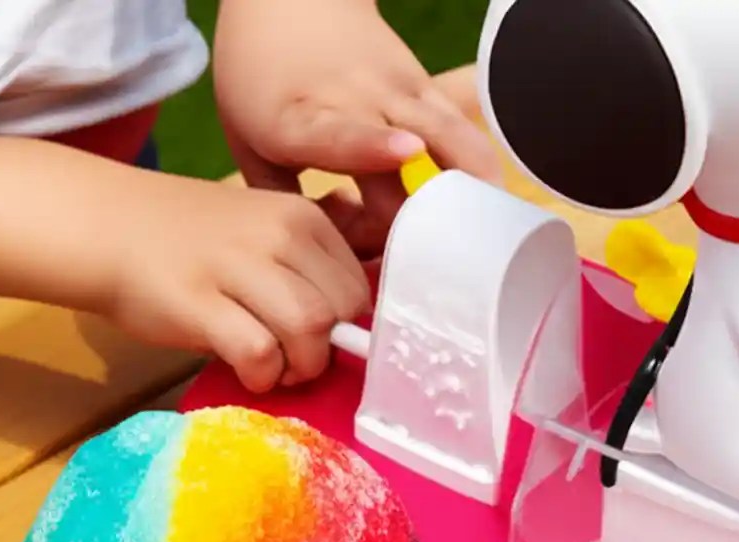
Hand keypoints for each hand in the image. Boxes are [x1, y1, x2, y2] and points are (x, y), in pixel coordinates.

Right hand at [104, 174, 369, 392]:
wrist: (104, 226)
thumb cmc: (190, 240)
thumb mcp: (262, 231)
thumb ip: (304, 268)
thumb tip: (348, 327)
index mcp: (301, 217)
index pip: (358, 286)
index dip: (349, 325)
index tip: (322, 338)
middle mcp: (277, 235)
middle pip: (340, 311)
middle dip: (329, 350)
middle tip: (298, 360)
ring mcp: (237, 266)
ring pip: (309, 329)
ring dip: (301, 366)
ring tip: (276, 369)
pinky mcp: (198, 303)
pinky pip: (259, 353)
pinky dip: (263, 375)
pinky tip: (248, 372)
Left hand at [212, 0, 501, 255]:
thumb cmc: (261, 79)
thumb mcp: (248, 145)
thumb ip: (290, 209)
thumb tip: (340, 263)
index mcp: (300, 119)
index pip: (342, 134)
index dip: (375, 146)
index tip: (407, 152)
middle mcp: (357, 101)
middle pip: (410, 168)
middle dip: (415, 225)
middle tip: (411, 266)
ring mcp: (401, 93)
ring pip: (456, 143)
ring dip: (472, 192)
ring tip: (486, 237)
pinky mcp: (429, 89)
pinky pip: (466, 136)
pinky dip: (480, 175)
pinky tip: (490, 207)